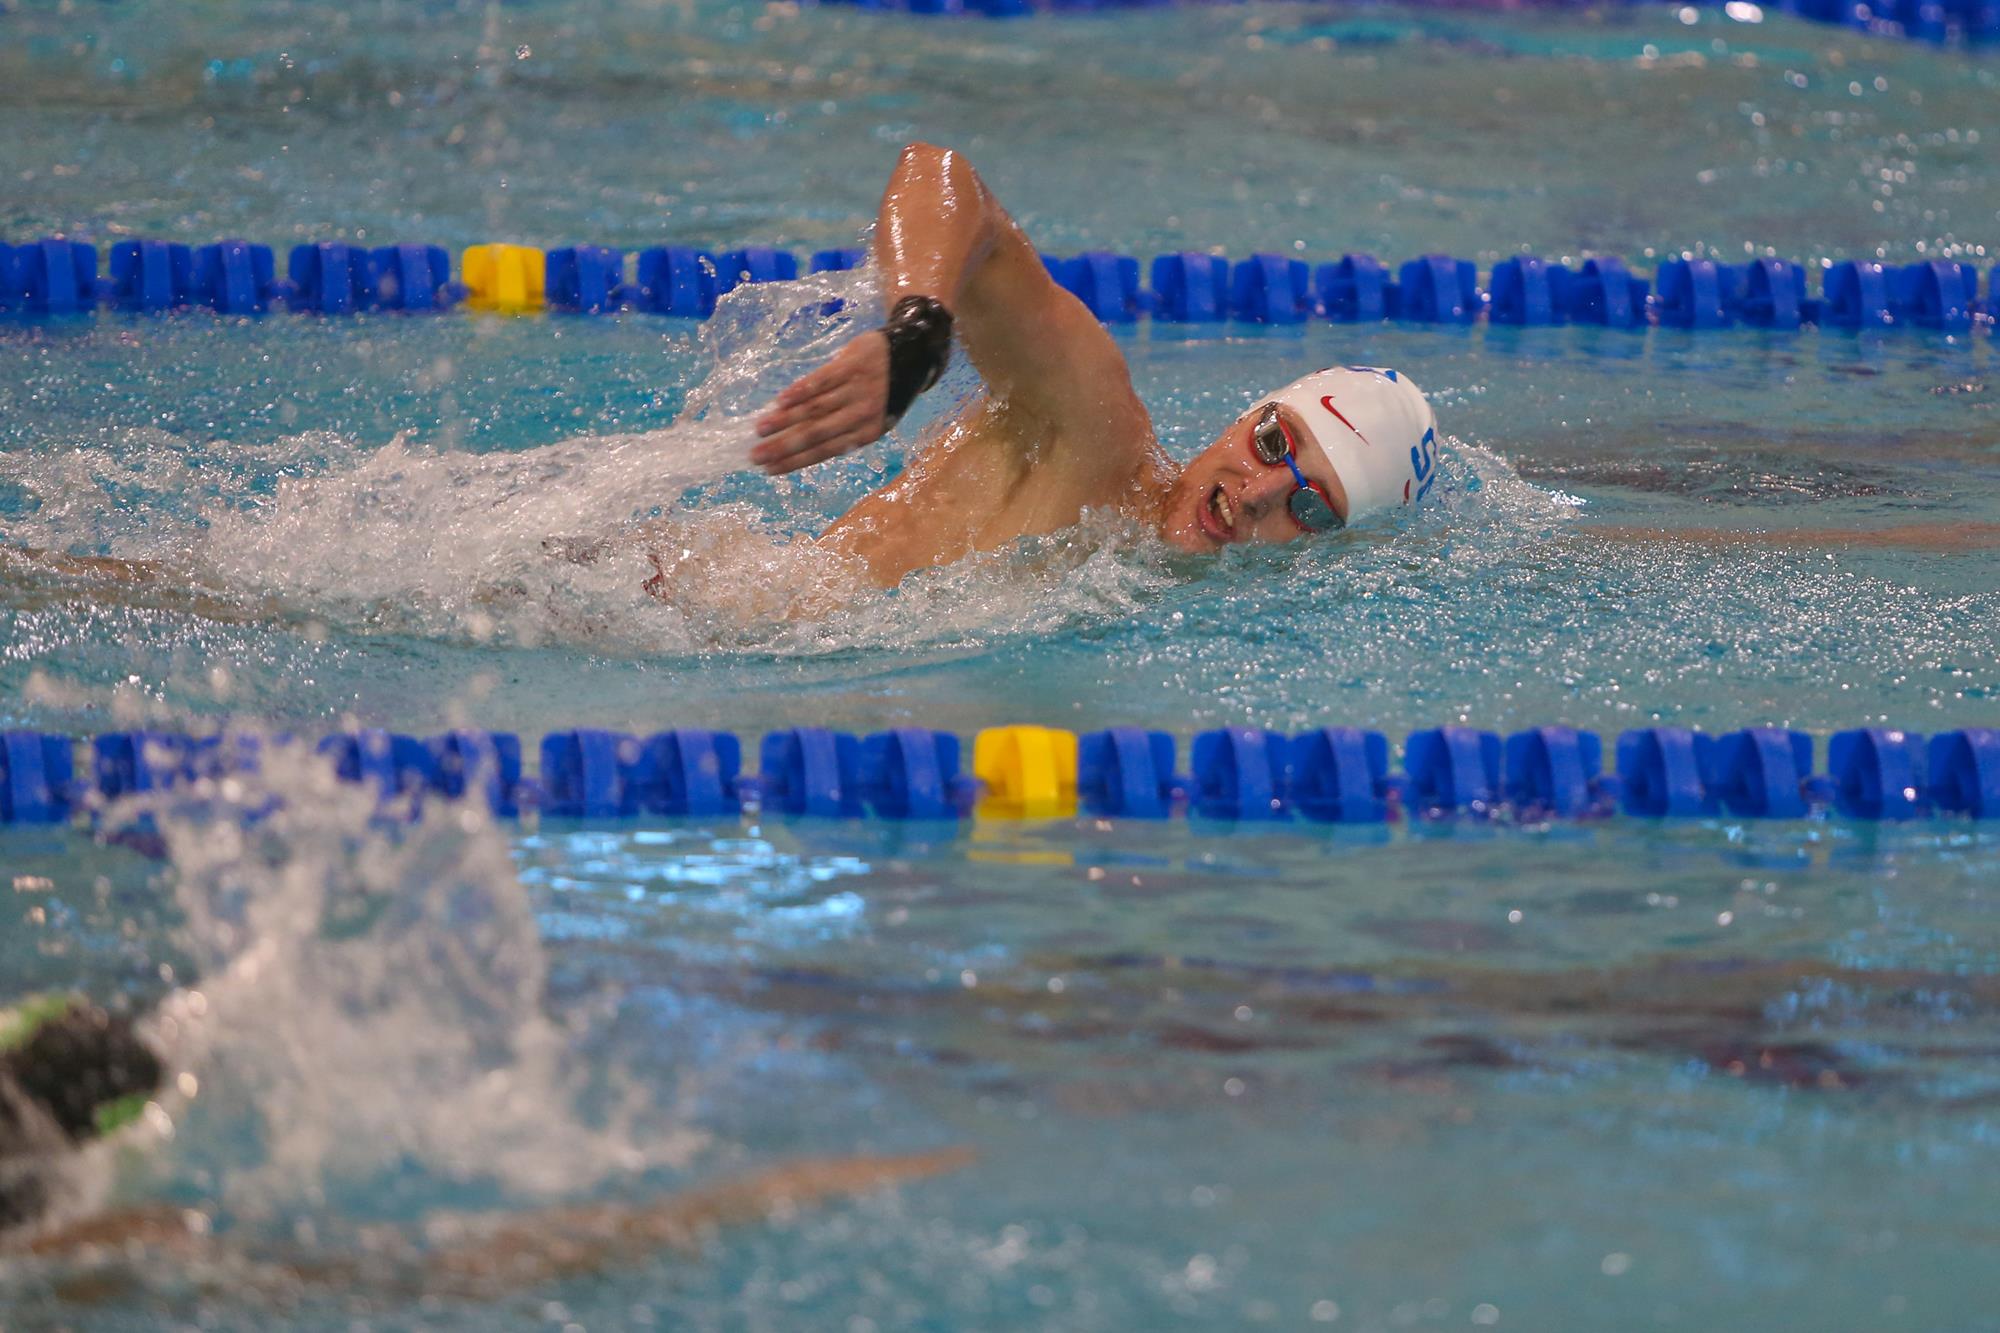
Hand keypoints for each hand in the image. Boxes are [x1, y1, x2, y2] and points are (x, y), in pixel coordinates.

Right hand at [751, 333, 891, 475]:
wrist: (911, 353)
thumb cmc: (884, 393)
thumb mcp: (871, 418)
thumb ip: (839, 429)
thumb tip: (796, 442)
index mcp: (867, 433)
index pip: (824, 451)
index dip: (795, 461)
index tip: (769, 469)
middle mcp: (862, 413)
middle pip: (816, 432)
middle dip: (784, 446)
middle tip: (756, 455)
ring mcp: (856, 388)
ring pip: (815, 408)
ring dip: (784, 420)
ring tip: (760, 429)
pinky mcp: (851, 364)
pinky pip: (821, 379)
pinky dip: (800, 391)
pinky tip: (780, 401)